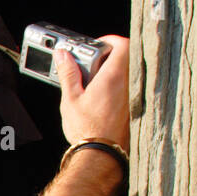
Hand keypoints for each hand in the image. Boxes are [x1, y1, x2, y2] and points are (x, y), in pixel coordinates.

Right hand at [57, 35, 129, 152]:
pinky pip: (129, 88)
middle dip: (108, 57)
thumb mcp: (71, 99)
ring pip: (128, 73)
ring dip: (112, 73)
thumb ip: (68, 73)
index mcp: (114, 76)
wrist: (100, 154)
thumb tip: (62, 55)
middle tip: (90, 66)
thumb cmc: (88, 130)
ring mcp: (133, 95)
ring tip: (93, 85)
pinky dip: (117, 88)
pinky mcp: (134, 107)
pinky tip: (101, 100)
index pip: (122, 43)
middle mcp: (128, 83)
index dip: (110, 40)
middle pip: (125, 57)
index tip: (95, 45)